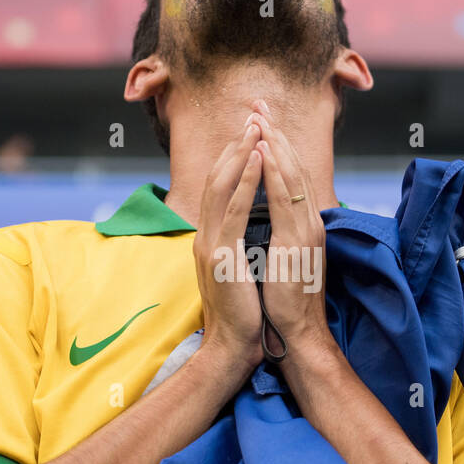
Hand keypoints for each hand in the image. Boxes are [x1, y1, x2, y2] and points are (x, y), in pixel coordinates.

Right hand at [193, 117, 265, 373]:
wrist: (232, 348)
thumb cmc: (243, 314)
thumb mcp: (237, 271)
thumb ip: (237, 246)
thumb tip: (247, 229)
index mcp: (211, 239)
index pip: (219, 189)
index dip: (233, 158)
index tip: (250, 133)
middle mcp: (206, 236)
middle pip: (217, 178)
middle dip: (236, 145)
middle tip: (253, 115)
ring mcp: (211, 245)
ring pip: (223, 186)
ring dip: (240, 153)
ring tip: (255, 125)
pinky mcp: (223, 256)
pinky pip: (236, 209)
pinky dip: (246, 180)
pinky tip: (257, 159)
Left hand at [248, 101, 332, 354]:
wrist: (297, 334)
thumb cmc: (285, 303)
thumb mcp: (280, 260)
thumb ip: (278, 235)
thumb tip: (264, 218)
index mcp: (303, 225)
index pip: (289, 177)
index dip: (275, 147)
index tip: (260, 121)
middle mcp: (308, 221)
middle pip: (292, 166)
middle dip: (274, 133)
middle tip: (259, 103)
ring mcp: (305, 229)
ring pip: (291, 175)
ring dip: (274, 142)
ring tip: (260, 115)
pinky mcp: (297, 241)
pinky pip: (285, 197)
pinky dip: (275, 170)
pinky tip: (265, 150)